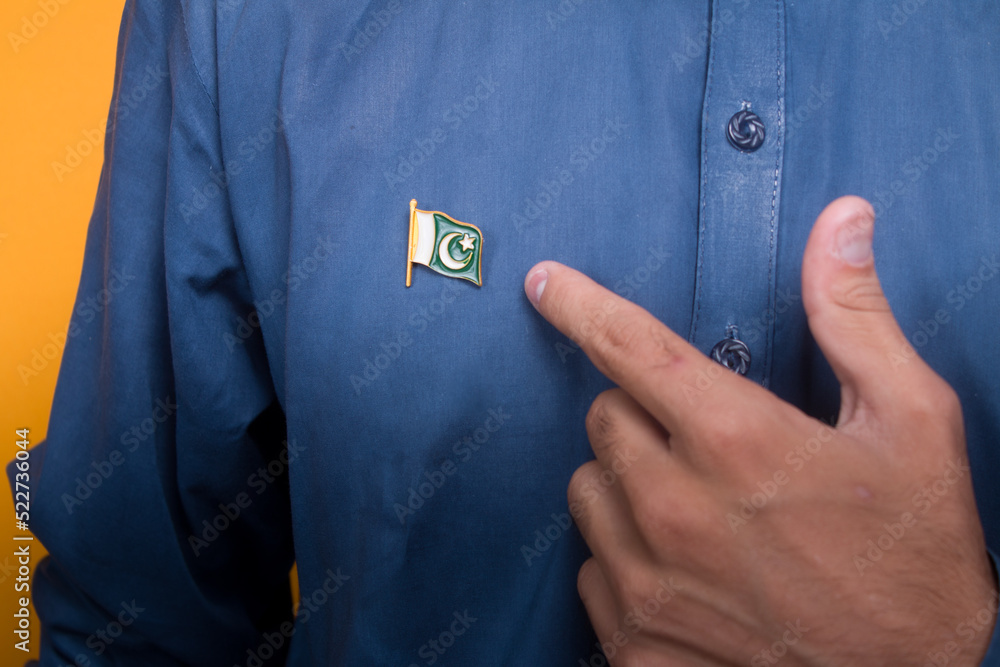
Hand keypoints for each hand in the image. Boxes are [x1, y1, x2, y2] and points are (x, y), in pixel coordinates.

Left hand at [525, 197, 997, 665]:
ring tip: (697, 508)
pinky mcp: (634, 640)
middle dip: (638, 413)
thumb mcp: (912, 422)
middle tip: (701, 440)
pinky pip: (591, 567)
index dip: (579, 304)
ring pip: (587, 490)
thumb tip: (843, 220)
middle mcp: (675, 509)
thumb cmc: (914, 555)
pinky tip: (686, 570)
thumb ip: (856, 316)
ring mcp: (648, 581)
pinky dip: (625, 555)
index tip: (545, 283)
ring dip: (626, 484)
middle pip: (601, 418)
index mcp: (736, 440)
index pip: (628, 345)